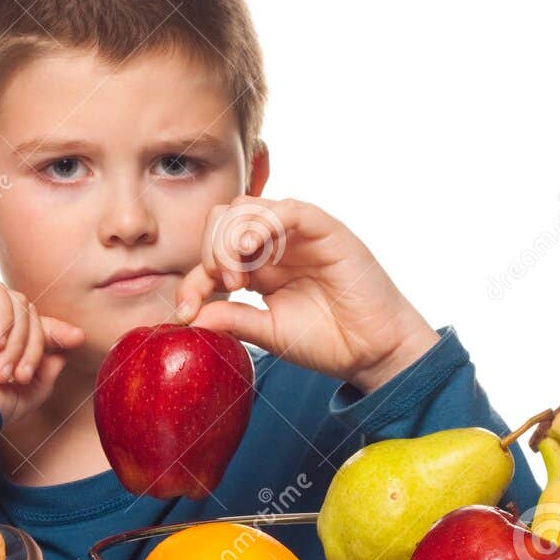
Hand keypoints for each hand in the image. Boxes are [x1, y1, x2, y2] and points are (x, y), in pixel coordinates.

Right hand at [0, 272, 85, 425]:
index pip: (22, 323)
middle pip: (25, 312)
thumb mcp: (16, 396)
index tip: (76, 339)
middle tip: (23, 377)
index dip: (50, 330)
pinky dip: (5, 320)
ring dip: (19, 341)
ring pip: (15, 303)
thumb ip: (41, 373)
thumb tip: (61, 351)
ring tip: (4, 371)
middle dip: (32, 346)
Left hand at [172, 197, 439, 393]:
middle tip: (224, 284)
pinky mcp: (324, 229)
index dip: (193, 279)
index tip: (186, 310)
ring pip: (247, 209)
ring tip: (238, 276)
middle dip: (211, 251)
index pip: (211, 256)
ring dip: (231, 238)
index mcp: (257, 268)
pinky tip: (251, 248)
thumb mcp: (269, 333)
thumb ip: (233, 318)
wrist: (372, 350)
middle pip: (223, 221)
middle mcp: (274, 244)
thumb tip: (190, 317)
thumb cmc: (327, 341)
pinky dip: (264, 222)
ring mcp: (298, 234)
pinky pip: (288, 209)